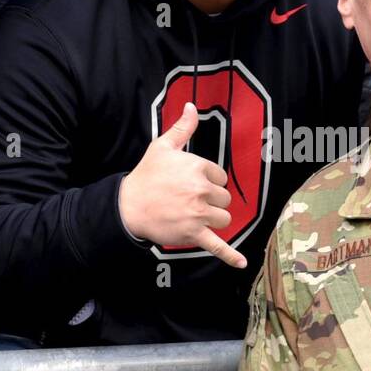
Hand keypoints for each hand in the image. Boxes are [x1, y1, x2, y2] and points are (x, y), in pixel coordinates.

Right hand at [119, 102, 245, 267]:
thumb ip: (182, 128)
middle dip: (212, 201)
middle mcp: (201, 191)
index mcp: (198, 168)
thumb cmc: (146, 176)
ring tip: (194, 217)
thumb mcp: (162, 147)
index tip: (191, 185)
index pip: (220, 178)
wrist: (128, 206)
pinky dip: (230, 255)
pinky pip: (217, 245)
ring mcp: (199, 214)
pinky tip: (241, 263)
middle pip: (225, 199)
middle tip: (189, 201)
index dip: (208, 182)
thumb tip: (192, 106)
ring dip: (214, 219)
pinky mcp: (194, 234)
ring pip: (224, 218)